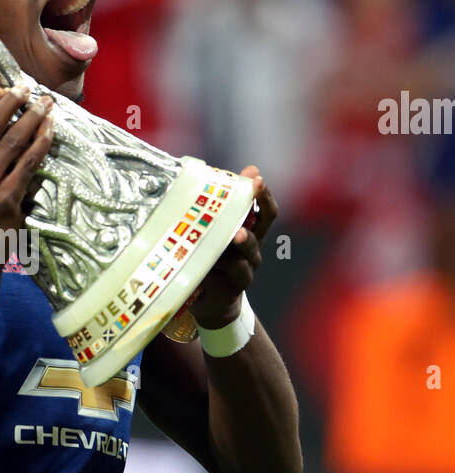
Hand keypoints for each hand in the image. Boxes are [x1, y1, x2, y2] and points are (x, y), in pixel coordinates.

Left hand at [190, 166, 277, 328]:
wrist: (213, 302)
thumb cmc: (216, 259)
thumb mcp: (219, 232)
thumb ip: (225, 206)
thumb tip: (234, 170)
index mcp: (252, 233)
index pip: (266, 212)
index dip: (264, 196)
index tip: (257, 179)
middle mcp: (253, 252)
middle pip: (258, 234)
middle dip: (251, 222)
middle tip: (242, 214)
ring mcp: (244, 272)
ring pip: (243, 259)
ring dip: (238, 247)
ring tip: (233, 237)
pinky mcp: (229, 290)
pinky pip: (224, 280)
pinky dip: (214, 272)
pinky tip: (205, 265)